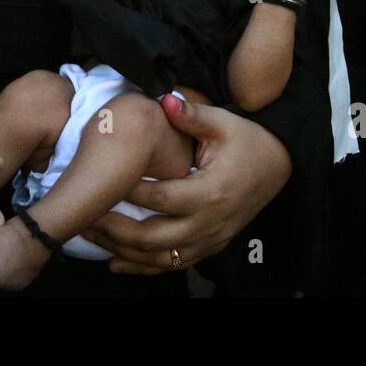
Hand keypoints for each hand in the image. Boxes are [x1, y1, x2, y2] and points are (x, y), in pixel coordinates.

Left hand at [80, 95, 289, 273]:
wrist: (281, 165)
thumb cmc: (249, 140)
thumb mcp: (223, 122)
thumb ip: (191, 114)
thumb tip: (164, 97)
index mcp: (211, 191)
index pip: (161, 198)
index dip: (130, 191)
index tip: (102, 180)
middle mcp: (210, 222)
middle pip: (153, 237)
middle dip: (115, 230)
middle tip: (84, 217)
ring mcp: (210, 239)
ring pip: (159, 258)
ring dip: (123, 252)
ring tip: (91, 237)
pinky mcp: (210, 247)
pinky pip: (172, 265)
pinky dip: (142, 268)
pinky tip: (115, 263)